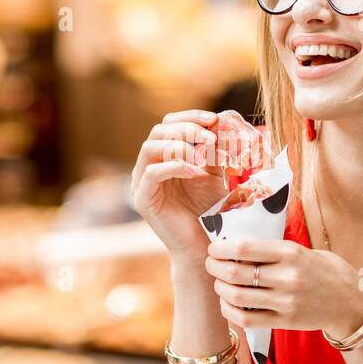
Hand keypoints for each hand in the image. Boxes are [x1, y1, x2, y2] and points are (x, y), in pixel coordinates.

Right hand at [130, 110, 228, 264]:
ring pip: (150, 148)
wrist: (204, 246)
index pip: (168, 124)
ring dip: (178, 145)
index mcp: (164, 156)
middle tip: (209, 136)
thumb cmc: (209, 211)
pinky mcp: (142, 199)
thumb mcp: (215, 174)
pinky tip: (194, 171)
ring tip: (201, 153)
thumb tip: (220, 121)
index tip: (212, 118)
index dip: (188, 116)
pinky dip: (173, 166)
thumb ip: (213, 150)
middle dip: (186, 128)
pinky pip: (151, 173)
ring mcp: (142, 182)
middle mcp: (149, 165)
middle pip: (158, 131)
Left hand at [204, 237, 362, 337]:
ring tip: (220, 283)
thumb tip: (235, 246)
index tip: (214, 248)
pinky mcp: (285, 321)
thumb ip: (273, 250)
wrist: (351, 302)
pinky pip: (246, 319)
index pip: (244, 247)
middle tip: (211, 264)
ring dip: (220, 289)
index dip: (221, 247)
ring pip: (236, 296)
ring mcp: (286, 302)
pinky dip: (229, 311)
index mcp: (291, 253)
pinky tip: (228, 303)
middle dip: (214, 267)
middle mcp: (287, 277)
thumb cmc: (325, 271)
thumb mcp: (303, 251)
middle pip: (235, 272)